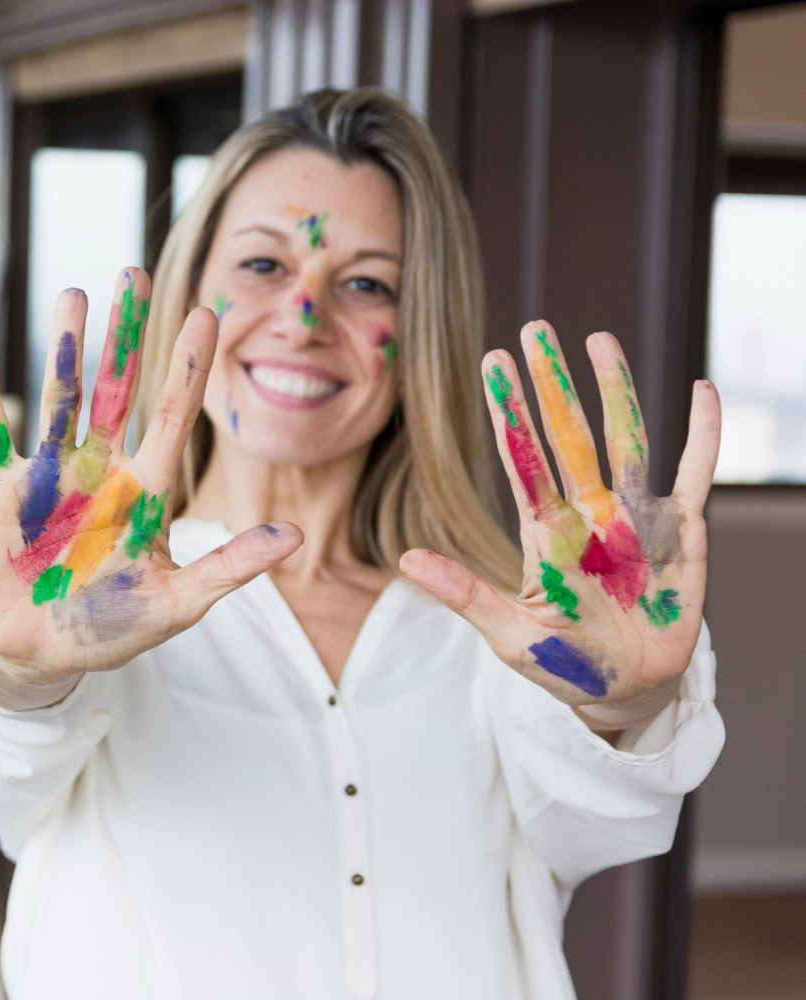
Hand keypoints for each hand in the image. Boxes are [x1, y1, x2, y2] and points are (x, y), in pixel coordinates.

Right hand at [0, 268, 302, 707]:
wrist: (42, 652)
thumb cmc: (113, 627)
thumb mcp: (178, 604)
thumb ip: (228, 569)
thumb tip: (292, 536)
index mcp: (146, 488)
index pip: (173, 414)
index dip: (190, 367)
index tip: (208, 313)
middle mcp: (101, 468)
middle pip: (117, 387)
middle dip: (127, 333)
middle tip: (135, 272)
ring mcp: (51, 474)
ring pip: (60, 395)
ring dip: (65, 347)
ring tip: (73, 295)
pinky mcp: (3, 489)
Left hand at [400, 322, 720, 729]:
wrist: (625, 691)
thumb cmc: (564, 663)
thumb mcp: (509, 635)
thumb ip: (465, 594)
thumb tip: (407, 558)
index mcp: (545, 531)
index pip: (523, 459)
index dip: (509, 412)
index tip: (491, 361)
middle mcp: (588, 512)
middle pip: (568, 434)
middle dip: (552, 383)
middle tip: (535, 328)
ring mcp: (635, 519)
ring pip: (625, 438)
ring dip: (614, 390)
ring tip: (598, 339)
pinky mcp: (680, 535)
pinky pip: (694, 475)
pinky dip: (701, 434)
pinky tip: (701, 390)